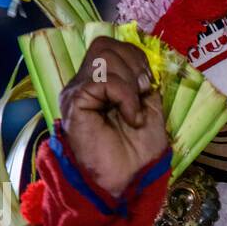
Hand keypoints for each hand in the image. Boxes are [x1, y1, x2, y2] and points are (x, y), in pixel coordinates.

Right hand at [59, 37, 167, 197]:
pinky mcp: (75, 102)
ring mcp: (78, 92)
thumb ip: (145, 87)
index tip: (148, 86)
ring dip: (129, 81)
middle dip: (133, 63)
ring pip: (104, 56)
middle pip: (104, 44)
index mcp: (100, 84)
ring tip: (134, 109)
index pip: (110, 46)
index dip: (135, 57)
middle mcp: (84, 83)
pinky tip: (129, 118)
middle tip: (142, 93)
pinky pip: (103, 79)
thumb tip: (144, 69)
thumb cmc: (138, 153)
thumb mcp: (151, 111)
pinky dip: (125, 96)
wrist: (128, 181)